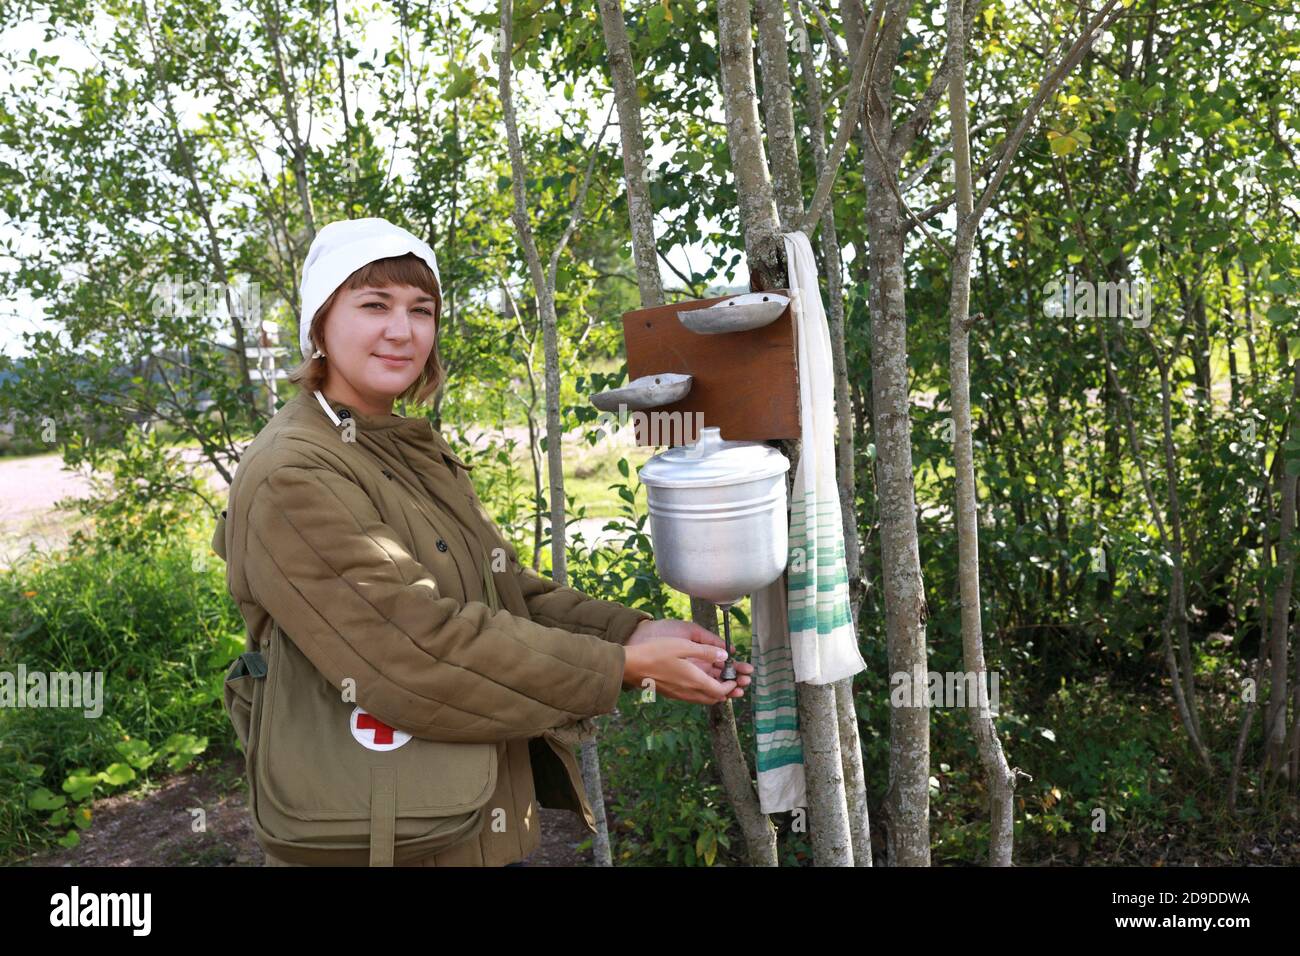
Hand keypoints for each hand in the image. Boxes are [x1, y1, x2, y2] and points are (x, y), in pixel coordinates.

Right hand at [624, 618, 753, 703]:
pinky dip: (703, 691)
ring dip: (715, 692)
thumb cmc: (656, 652)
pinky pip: (693, 697)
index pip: (720, 691)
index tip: (735, 677)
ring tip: (721, 682)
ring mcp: (679, 694)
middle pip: (714, 698)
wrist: (631, 665)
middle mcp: (688, 692)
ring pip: (704, 699)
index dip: (731, 686)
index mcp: (694, 681)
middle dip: (727, 691)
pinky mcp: (672, 693)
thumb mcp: (683, 645)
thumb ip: (706, 652)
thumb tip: (725, 656)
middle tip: (734, 683)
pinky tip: (701, 681)